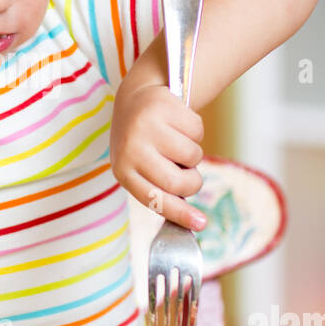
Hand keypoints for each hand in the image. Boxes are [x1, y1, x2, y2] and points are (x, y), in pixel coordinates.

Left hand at [110, 80, 206, 231]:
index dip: (179, 214)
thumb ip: (163, 191)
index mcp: (123, 171)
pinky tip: (177, 124)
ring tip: (176, 142)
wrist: (136, 101)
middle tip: (188, 172)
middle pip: (178, 182)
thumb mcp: (143, 168)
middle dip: (192, 181)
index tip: (201, 224)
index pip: (154, 199)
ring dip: (193, 154)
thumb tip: (197, 223)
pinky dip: (195, 131)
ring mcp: (147, 127)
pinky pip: (198, 131)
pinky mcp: (163, 106)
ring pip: (193, 156)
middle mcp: (130, 149)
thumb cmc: (144, 145)